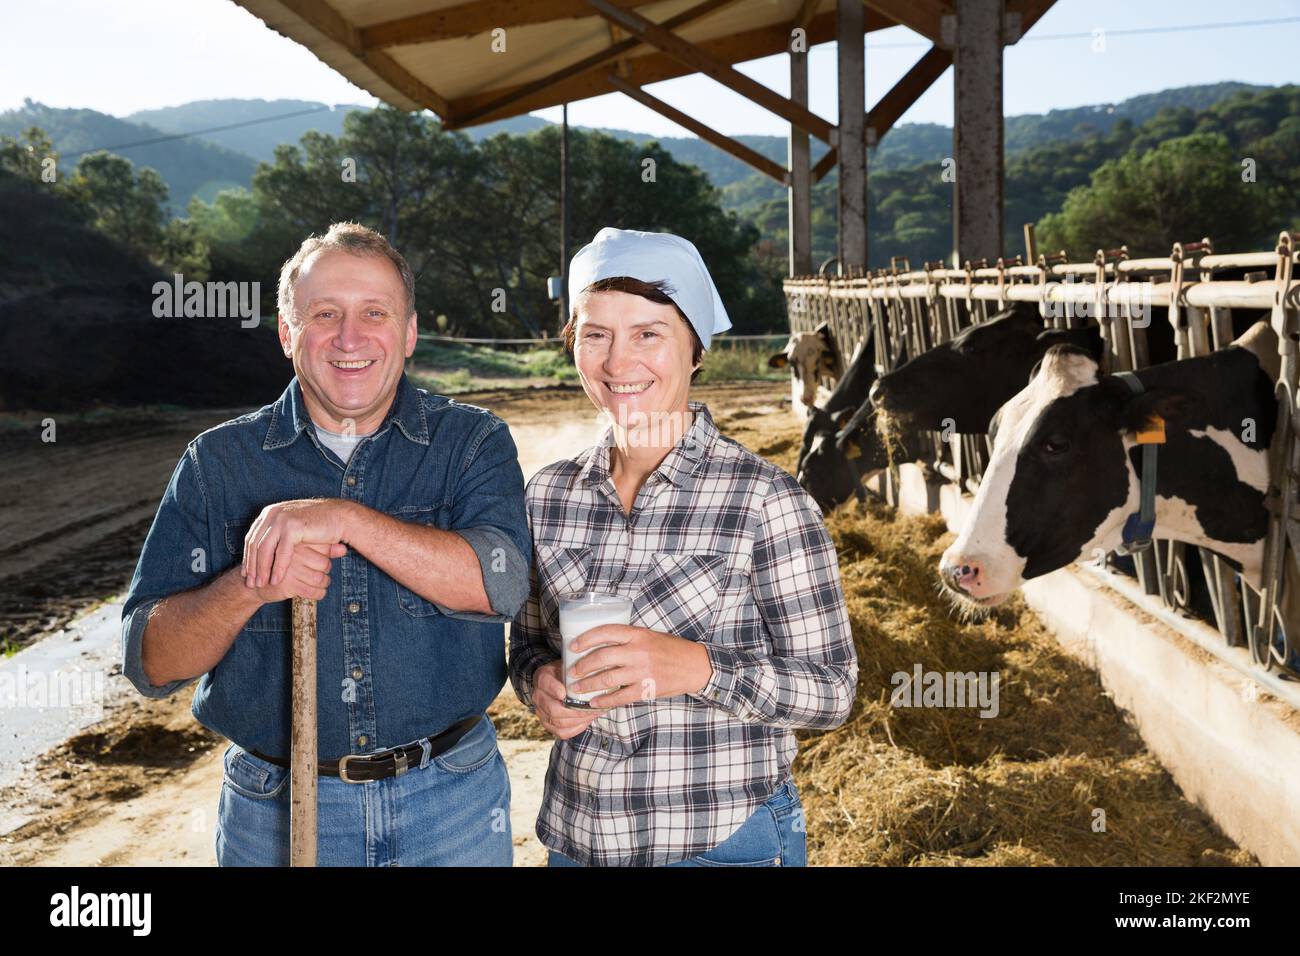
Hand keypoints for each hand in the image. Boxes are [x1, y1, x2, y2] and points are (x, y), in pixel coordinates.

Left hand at [243, 499, 350, 587]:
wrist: (341, 517)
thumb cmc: (321, 524)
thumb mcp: (293, 527)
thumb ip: (279, 535)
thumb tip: (266, 551)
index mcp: (270, 512)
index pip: (252, 537)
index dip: (248, 557)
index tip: (246, 574)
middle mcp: (272, 513)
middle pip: (255, 544)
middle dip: (251, 566)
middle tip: (250, 582)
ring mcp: (282, 519)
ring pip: (265, 549)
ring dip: (262, 569)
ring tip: (261, 584)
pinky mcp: (293, 527)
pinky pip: (281, 552)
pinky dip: (278, 567)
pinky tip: (277, 580)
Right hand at [245, 541, 346, 603]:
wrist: (257, 584)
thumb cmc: (284, 566)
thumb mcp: (303, 553)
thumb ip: (324, 549)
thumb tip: (344, 548)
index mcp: (295, 540)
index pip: (324, 547)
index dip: (327, 556)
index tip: (323, 561)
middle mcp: (292, 552)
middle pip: (324, 563)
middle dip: (326, 571)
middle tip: (322, 573)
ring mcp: (289, 568)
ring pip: (320, 578)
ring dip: (324, 584)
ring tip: (321, 583)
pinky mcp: (287, 584)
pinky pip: (312, 591)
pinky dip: (319, 594)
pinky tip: (317, 591)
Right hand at [531, 660, 600, 739]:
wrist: (555, 682)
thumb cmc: (565, 674)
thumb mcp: (568, 666)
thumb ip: (576, 670)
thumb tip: (593, 675)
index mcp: (542, 678)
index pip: (545, 684)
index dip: (554, 690)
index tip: (564, 693)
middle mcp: (538, 696)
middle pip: (553, 709)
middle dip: (574, 711)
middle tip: (591, 708)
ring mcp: (541, 712)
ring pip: (558, 722)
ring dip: (578, 720)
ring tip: (592, 714)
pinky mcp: (548, 724)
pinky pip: (561, 732)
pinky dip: (576, 728)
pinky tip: (586, 721)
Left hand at [569, 624, 712, 708]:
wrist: (695, 666)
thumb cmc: (672, 649)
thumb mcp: (649, 636)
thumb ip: (629, 639)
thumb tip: (601, 645)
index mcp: (637, 634)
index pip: (605, 632)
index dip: (586, 639)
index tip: (573, 646)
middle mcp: (637, 651)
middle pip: (601, 657)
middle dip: (582, 666)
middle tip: (571, 672)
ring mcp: (641, 671)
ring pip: (606, 679)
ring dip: (588, 685)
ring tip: (577, 688)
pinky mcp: (645, 689)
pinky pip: (618, 697)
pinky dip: (603, 701)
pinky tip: (594, 702)